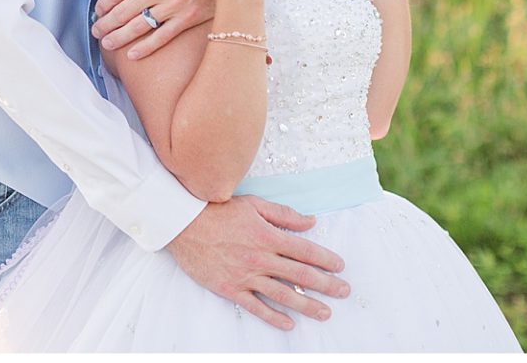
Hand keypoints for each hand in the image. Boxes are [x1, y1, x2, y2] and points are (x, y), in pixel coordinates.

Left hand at [92, 0, 214, 59]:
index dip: (104, 3)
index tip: (98, 10)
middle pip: (123, 11)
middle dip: (105, 24)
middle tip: (96, 30)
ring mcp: (173, 5)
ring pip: (138, 27)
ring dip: (118, 37)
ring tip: (107, 42)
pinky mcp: (187, 18)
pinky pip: (162, 37)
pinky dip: (145, 48)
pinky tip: (131, 54)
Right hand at [167, 196, 349, 328]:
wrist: (182, 224)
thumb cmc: (217, 209)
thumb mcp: (253, 204)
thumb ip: (284, 214)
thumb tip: (311, 221)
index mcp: (267, 235)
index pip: (304, 250)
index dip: (325, 259)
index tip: (340, 267)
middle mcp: (260, 258)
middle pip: (300, 275)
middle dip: (326, 284)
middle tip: (344, 291)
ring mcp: (245, 276)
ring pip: (282, 294)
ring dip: (306, 305)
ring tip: (325, 312)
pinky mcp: (230, 288)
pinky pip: (255, 306)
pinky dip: (273, 316)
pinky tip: (289, 323)